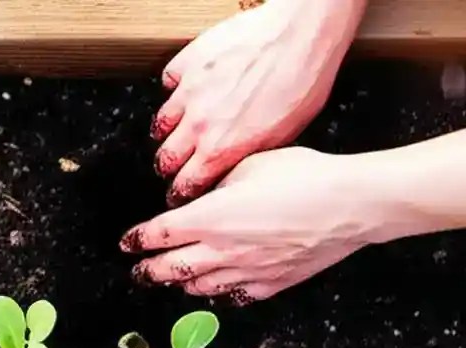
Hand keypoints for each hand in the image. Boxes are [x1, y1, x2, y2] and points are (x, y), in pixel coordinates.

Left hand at [121, 148, 394, 303]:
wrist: (350, 205)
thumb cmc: (305, 176)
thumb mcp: (252, 164)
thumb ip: (221, 183)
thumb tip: (208, 195)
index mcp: (210, 217)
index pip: (160, 234)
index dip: (139, 240)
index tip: (128, 243)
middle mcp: (222, 250)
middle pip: (171, 268)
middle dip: (149, 271)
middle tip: (138, 271)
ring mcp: (246, 272)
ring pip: (199, 287)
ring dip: (180, 283)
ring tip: (171, 279)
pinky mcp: (270, 285)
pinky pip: (233, 296)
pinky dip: (217, 293)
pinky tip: (215, 289)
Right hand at [153, 0, 365, 205]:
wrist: (300, 35)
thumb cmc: (303, 82)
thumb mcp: (283, 137)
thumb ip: (247, 156)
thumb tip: (235, 167)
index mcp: (221, 149)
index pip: (185, 185)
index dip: (180, 194)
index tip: (180, 194)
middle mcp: (199, 124)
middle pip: (165, 158)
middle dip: (169, 167)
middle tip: (174, 167)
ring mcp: (189, 91)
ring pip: (161, 122)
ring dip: (167, 131)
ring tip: (175, 131)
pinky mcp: (189, 61)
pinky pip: (168, 81)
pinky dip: (174, 89)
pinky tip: (186, 90)